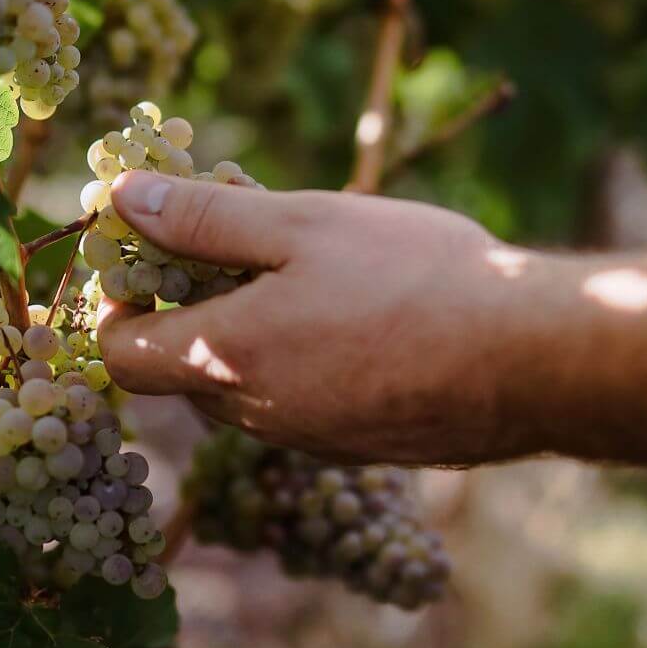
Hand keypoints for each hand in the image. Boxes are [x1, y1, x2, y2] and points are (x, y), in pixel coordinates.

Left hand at [95, 171, 543, 464]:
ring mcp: (312, 442)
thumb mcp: (303, 224)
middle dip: (191, 305)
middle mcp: (257, 418)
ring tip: (310, 267)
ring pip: (251, 387)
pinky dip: (308, 358)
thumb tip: (126, 199)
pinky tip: (364, 313)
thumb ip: (206, 218)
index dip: (116, 300)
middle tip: (234, 237)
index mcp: (225, 361)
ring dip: (256, 330)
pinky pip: (306, 401)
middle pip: (185, 369)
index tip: (148, 247)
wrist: (530, 362)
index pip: (120, 355)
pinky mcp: (364, 448)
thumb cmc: (414, 281)